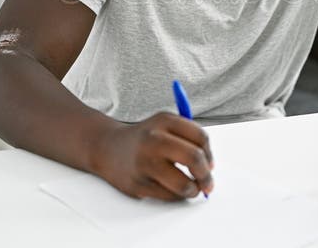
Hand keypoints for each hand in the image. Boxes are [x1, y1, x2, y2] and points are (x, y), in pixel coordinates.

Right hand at [94, 112, 214, 200]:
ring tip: (191, 188)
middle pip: (193, 158)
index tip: (210, 164)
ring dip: (193, 190)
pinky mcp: (137, 184)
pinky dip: (176, 195)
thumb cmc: (145, 139)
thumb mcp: (165, 126)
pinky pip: (169, 196)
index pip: (200, 137)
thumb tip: (210, 167)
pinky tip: (169, 187)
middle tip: (208, 184)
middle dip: (206, 176)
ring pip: (183, 184)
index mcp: (164, 121)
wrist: (107, 147)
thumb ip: (189, 139)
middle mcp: (153, 140)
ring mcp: (144, 163)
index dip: (209, 154)